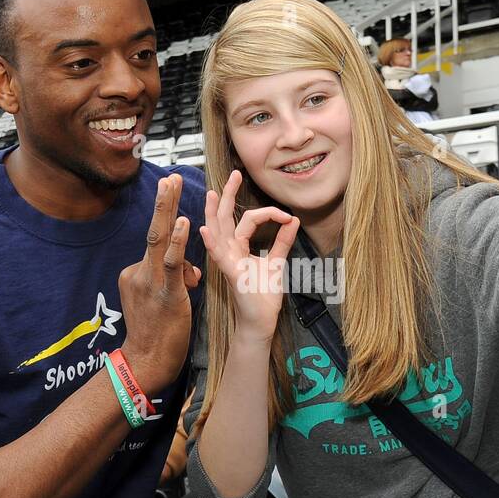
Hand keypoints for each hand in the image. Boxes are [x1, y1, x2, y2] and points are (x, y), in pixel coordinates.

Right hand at [118, 174, 202, 395]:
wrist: (146, 362)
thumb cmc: (157, 334)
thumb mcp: (164, 300)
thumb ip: (175, 279)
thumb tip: (190, 269)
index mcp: (138, 273)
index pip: (158, 245)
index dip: (166, 219)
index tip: (168, 191)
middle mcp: (139, 272)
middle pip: (152, 231)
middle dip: (162, 202)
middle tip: (170, 177)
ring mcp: (148, 282)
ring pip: (157, 240)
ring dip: (166, 210)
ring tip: (173, 185)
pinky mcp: (164, 294)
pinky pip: (170, 264)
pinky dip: (176, 241)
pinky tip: (183, 222)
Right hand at [198, 169, 298, 342]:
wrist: (261, 323)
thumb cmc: (263, 296)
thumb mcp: (276, 263)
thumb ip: (282, 242)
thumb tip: (292, 220)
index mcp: (238, 249)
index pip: (247, 221)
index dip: (268, 214)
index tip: (287, 217)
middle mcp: (230, 253)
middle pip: (225, 219)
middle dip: (228, 196)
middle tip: (234, 174)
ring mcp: (228, 263)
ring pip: (217, 233)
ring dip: (214, 213)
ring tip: (214, 193)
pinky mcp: (231, 275)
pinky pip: (218, 256)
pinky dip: (212, 242)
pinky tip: (205, 229)